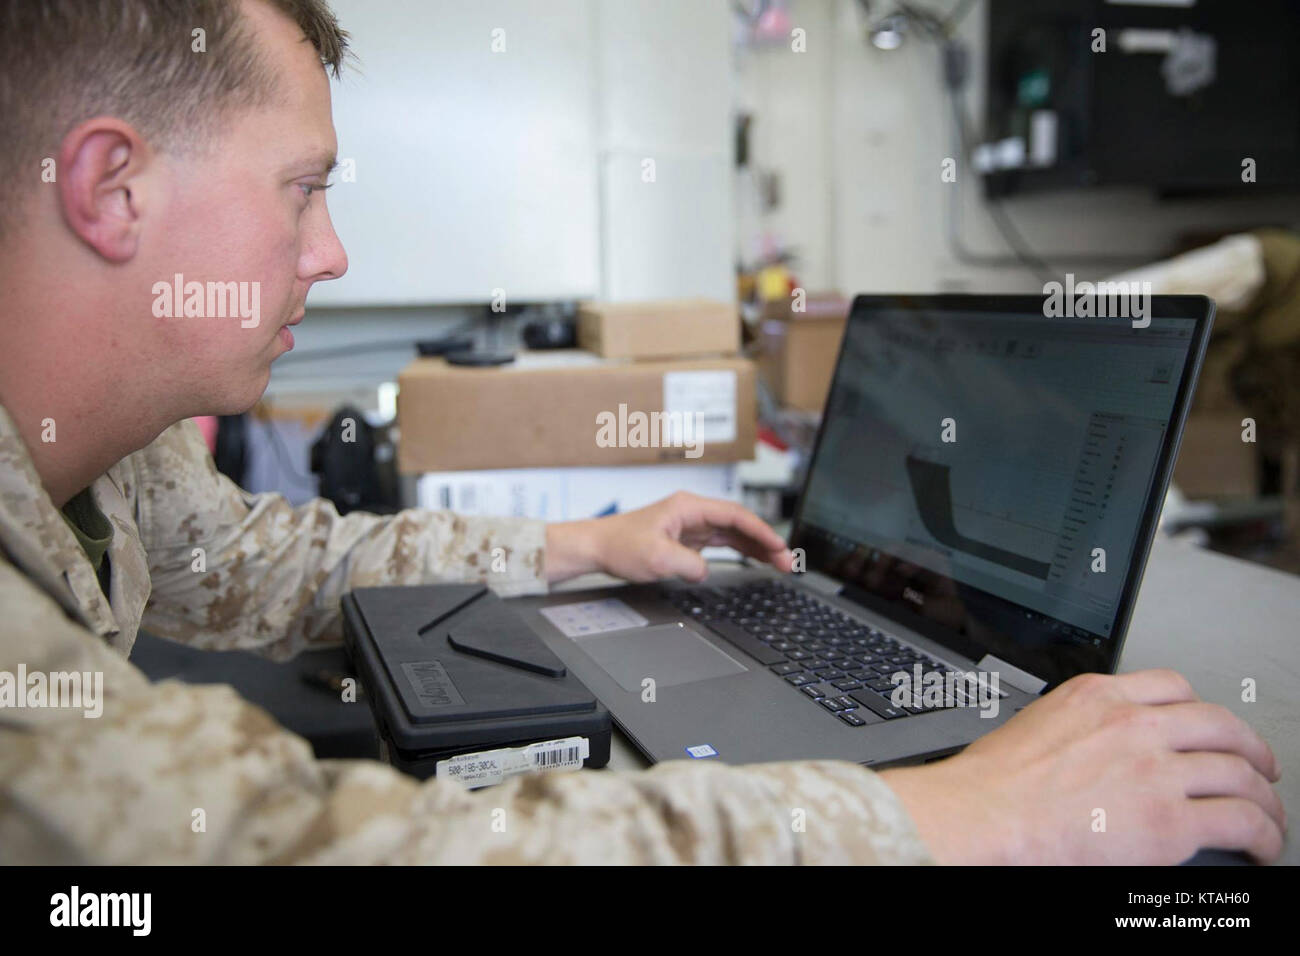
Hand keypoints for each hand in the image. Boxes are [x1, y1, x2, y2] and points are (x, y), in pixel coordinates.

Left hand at [544, 491, 793, 583]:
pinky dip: (741, 551)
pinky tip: (755, 560)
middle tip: (787, 561)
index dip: (760, 531)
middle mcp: (692, 512)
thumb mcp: (657, 558)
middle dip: (766, 541)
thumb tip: (705, 571)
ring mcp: (691, 526)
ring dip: (756, 548)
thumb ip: (688, 564)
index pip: (734, 515)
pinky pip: (722, 543)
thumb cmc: (619, 545)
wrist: (596, 548)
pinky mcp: (687, 540)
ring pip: (733, 534)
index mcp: (688, 507)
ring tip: (779, 563)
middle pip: (739, 524)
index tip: (778, 546)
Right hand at [879, 669, 1284, 863]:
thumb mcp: (1037, 723)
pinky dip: (1264, 834)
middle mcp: (1135, 724)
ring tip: (1269, 815)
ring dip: (1264, 797)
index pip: (1172, 687)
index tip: (1207, 726)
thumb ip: (1079, 724)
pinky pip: (1241, 820)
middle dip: (1249, 747)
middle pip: (1220, 724)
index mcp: (1098, 695)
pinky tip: (1263, 844)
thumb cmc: (993, 783)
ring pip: (1240, 773)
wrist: (984, 816)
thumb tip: (1099, 747)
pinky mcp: (1170, 820)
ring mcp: (1156, 770)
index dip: (1202, 710)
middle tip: (1259, 765)